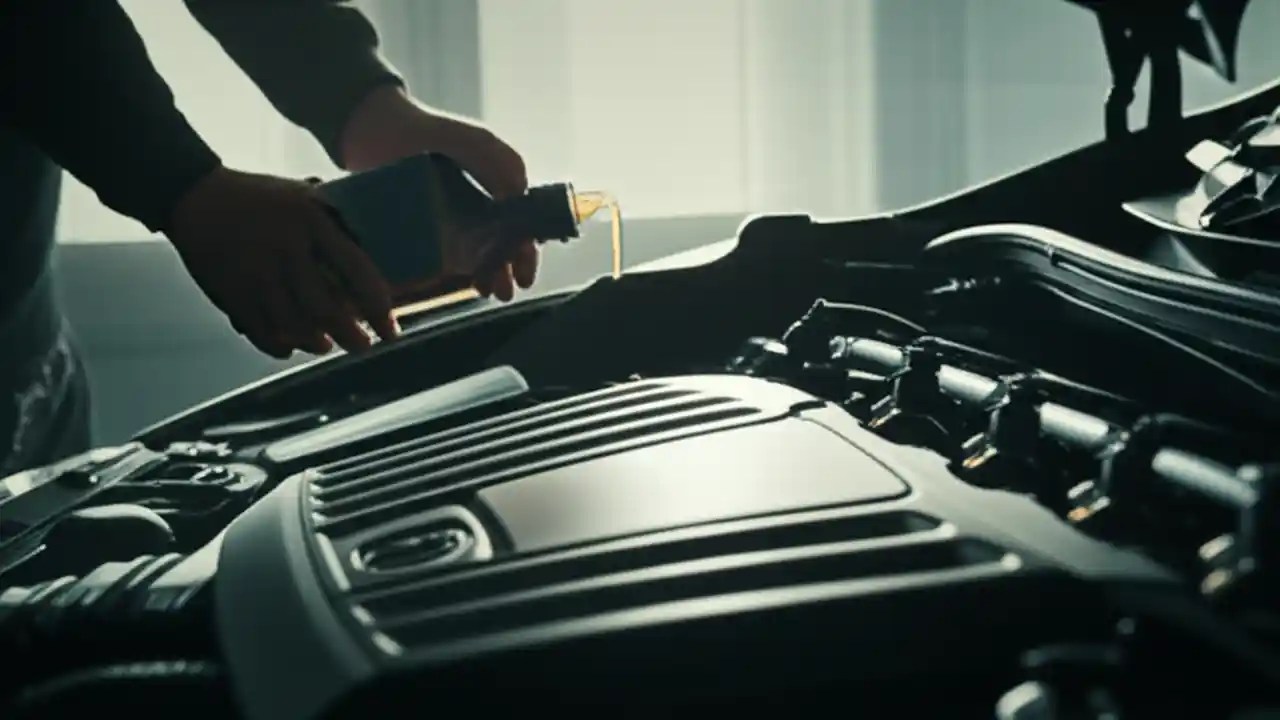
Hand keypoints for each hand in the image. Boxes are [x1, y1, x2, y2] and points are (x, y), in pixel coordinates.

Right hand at [166, 166, 398, 358]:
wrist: (194, 194)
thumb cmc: (260, 198)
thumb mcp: (302, 195)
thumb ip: (334, 221)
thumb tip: (375, 241)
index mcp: (311, 221)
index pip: (357, 271)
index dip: (378, 307)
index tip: (392, 329)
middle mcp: (286, 248)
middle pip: (326, 308)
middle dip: (352, 336)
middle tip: (364, 345)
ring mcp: (256, 272)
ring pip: (294, 325)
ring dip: (315, 342)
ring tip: (326, 346)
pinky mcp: (230, 290)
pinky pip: (260, 330)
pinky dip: (277, 345)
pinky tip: (289, 348)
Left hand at [340, 85, 537, 301]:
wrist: (378, 131)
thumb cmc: (431, 132)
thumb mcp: (476, 143)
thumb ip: (502, 165)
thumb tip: (518, 201)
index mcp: (500, 189)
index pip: (522, 225)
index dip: (526, 248)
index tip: (524, 268)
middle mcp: (481, 209)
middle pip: (503, 246)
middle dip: (509, 269)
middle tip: (508, 290)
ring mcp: (455, 223)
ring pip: (479, 256)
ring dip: (489, 275)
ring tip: (488, 291)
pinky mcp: (429, 233)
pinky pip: (448, 257)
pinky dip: (460, 270)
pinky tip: (465, 280)